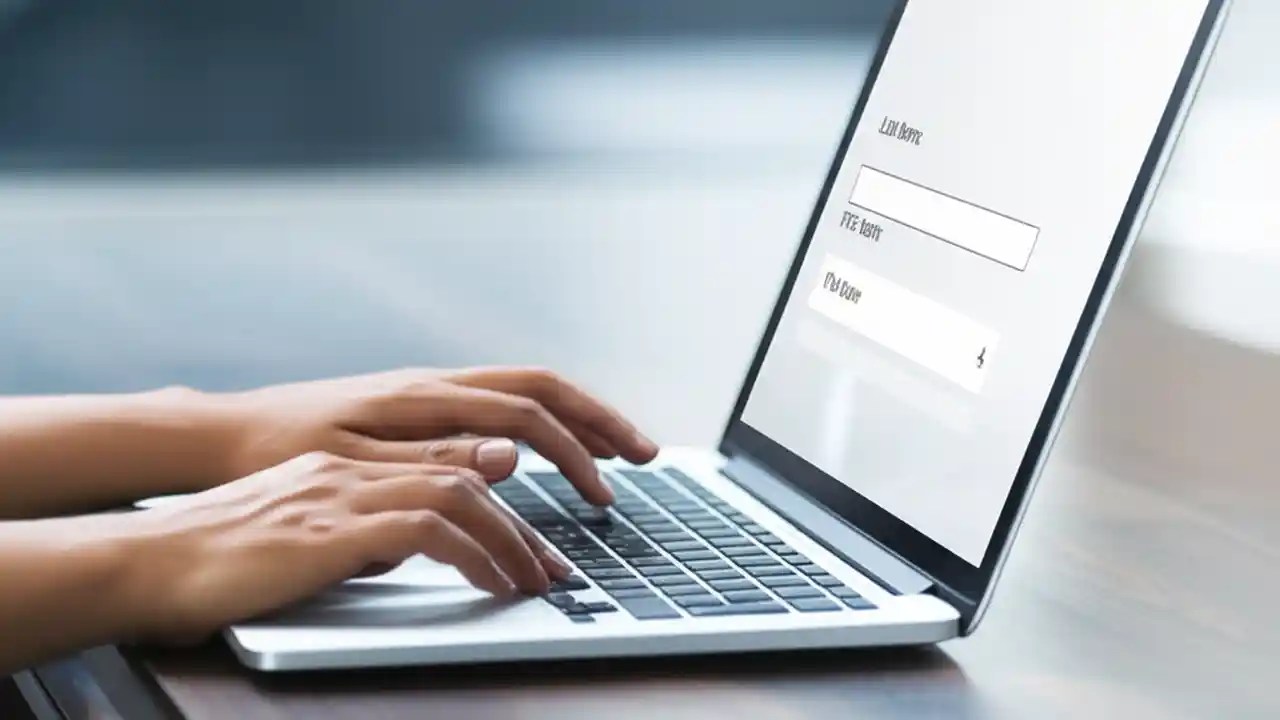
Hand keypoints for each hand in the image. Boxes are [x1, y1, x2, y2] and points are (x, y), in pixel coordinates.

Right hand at [123, 452, 570, 643]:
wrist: (145, 564)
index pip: (444, 467)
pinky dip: (473, 554)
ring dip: (509, 539)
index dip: (499, 503)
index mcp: (344, 467)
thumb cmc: (216, 561)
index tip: (530, 545)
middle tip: (554, 568)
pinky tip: (491, 583)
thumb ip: (362, 532)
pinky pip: (428, 530)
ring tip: (534, 581)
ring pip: (458, 494)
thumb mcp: (305, 539)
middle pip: (465, 474)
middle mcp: (351, 468)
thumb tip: (413, 545)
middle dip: (522, 521)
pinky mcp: (333, 527)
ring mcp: (342, 492)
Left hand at [223, 367, 658, 504]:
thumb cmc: (281, 452)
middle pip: (542, 386)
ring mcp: (429, 388)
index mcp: (424, 396)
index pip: (526, 417)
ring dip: (576, 417)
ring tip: (615, 450)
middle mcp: (434, 382)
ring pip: (524, 389)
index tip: (605, 494)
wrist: (227, 432)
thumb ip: (435, 460)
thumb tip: (510, 455)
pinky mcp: (419, 403)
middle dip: (600, 419)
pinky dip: (542, 421)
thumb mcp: (354, 466)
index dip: (576, 453)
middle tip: (646, 454)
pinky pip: (499, 402)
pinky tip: (548, 447)